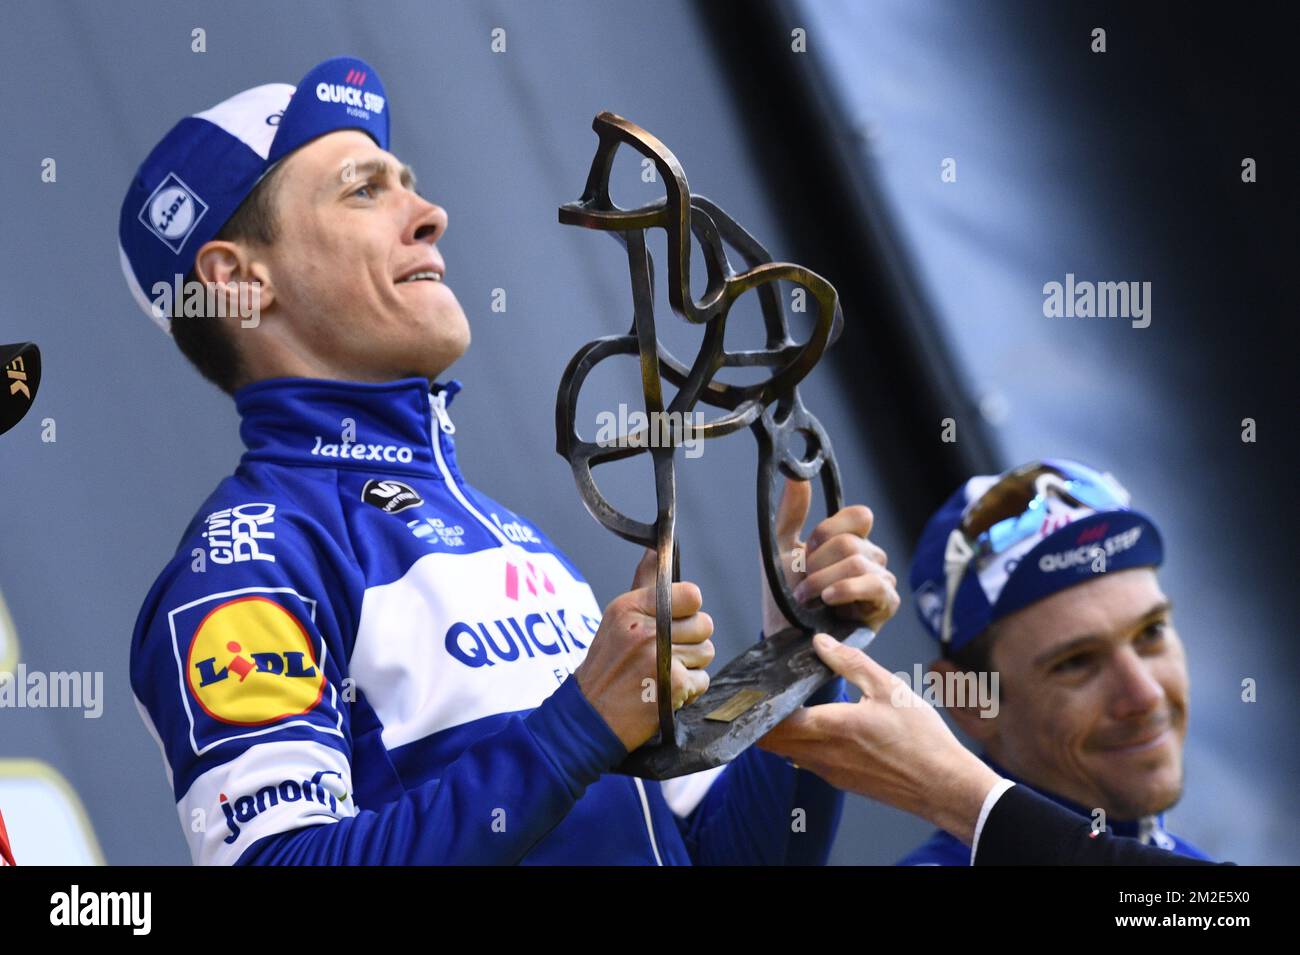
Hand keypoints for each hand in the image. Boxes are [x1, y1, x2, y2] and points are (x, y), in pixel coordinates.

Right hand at [575, 547, 714, 751]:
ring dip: (690, 667)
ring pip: (707, 653)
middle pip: (705, 624)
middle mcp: (645, 629)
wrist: (588, 719)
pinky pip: (703, 681)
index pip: (691, 594)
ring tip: (661, 674)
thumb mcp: (617, 621)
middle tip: (665, 655)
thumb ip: (644, 588)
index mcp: (630, 607)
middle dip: (690, 642)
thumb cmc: (606, 668)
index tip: (674, 623)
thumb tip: (655, 550)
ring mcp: (660, 657)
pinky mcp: (673, 685)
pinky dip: (688, 691)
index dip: (688, 611)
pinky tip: (663, 693)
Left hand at [757, 635, 1001, 844]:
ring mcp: (831, 773)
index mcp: (831, 726)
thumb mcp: (888, 688)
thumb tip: (820, 642)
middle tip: (764, 698)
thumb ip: (850, 662)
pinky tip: (818, 730)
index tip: (756, 690)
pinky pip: (809, 763)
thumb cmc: (921, 737)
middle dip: (764, 721)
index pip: (775, 721)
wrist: (943, 786)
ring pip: (789, 753)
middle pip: (774, 741)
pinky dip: (801, 747)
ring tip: (787, 710)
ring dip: (781, 735)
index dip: (761, 707)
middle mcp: (823, 754)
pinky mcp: (843, 783)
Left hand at [760, 477, 899, 636]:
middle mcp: (871, 557)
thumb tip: (798, 476)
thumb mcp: (779, 549)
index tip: (807, 551)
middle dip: (817, 564)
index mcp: (851, 540)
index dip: (828, 531)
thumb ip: (790, 513)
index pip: (860, 516)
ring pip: (857, 562)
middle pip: (851, 542)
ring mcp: (881, 579)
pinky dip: (845, 590)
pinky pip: (875, 585)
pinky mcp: (886, 603)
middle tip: (802, 585)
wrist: (785, 635)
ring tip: (809, 599)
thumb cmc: (784, 594)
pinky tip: (828, 601)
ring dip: (823, 581)